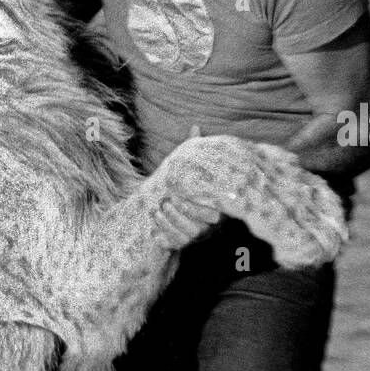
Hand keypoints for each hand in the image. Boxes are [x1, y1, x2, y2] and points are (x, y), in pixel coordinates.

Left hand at [151, 125, 219, 249]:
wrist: (181, 210)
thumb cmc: (189, 185)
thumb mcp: (192, 170)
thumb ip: (195, 151)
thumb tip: (195, 126)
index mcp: (215, 208)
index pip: (208, 214)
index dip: (191, 207)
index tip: (176, 196)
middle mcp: (208, 225)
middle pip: (196, 226)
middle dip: (177, 214)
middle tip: (165, 202)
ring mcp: (196, 236)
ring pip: (183, 236)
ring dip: (167, 223)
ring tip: (156, 210)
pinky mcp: (183, 244)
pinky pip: (174, 244)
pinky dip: (162, 236)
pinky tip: (154, 228)